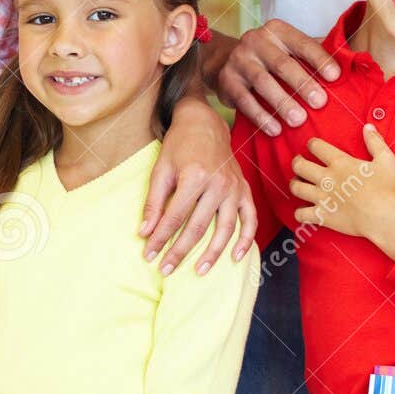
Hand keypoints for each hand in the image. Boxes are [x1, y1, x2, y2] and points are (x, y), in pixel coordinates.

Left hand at [139, 97, 255, 272]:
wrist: (205, 123)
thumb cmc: (179, 145)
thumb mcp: (161, 168)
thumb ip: (154, 201)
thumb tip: (145, 232)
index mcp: (194, 176)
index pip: (175, 216)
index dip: (161, 238)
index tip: (149, 255)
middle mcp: (217, 183)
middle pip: (197, 226)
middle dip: (180, 251)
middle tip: (166, 270)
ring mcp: (234, 187)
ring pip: (225, 228)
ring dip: (213, 253)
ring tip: (199, 270)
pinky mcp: (244, 190)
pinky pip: (249, 219)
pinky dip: (245, 239)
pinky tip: (235, 257)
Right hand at [215, 19, 339, 135]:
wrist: (224, 61)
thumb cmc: (270, 58)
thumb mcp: (289, 48)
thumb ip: (315, 51)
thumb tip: (353, 60)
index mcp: (277, 30)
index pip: (302, 43)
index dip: (320, 60)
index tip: (336, 77)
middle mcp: (256, 41)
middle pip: (282, 64)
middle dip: (303, 84)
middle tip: (320, 103)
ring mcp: (239, 60)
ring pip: (263, 82)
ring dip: (282, 103)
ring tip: (299, 120)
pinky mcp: (226, 81)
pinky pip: (245, 101)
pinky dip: (261, 116)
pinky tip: (275, 129)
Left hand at [290, 123, 394, 257]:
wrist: (385, 217)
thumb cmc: (387, 188)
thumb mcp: (386, 159)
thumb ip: (375, 142)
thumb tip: (368, 127)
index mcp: (340, 162)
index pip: (316, 146)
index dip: (311, 144)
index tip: (312, 145)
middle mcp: (326, 178)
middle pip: (299, 165)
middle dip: (296, 162)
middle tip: (298, 162)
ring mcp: (322, 198)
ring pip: (296, 188)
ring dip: (294, 184)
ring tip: (298, 183)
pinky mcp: (322, 216)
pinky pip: (300, 214)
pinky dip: (299, 212)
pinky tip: (304, 210)